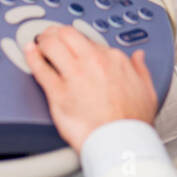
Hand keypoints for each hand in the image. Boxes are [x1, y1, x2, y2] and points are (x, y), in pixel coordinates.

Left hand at [24, 25, 157, 151]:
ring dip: (44, 41)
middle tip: (51, 36)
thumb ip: (140, 69)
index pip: (91, 41)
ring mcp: (74, 75)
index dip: (80, 44)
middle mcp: (93, 62)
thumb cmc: (133, 122)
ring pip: (52, 44)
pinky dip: (32, 57)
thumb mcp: (147, 90)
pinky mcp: (58, 92)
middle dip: (58, 33)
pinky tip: (29, 52)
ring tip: (40, 43)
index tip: (77, 47)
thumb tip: (138, 57)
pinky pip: (40, 68)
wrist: (122, 143)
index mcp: (114, 59)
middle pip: (68, 34)